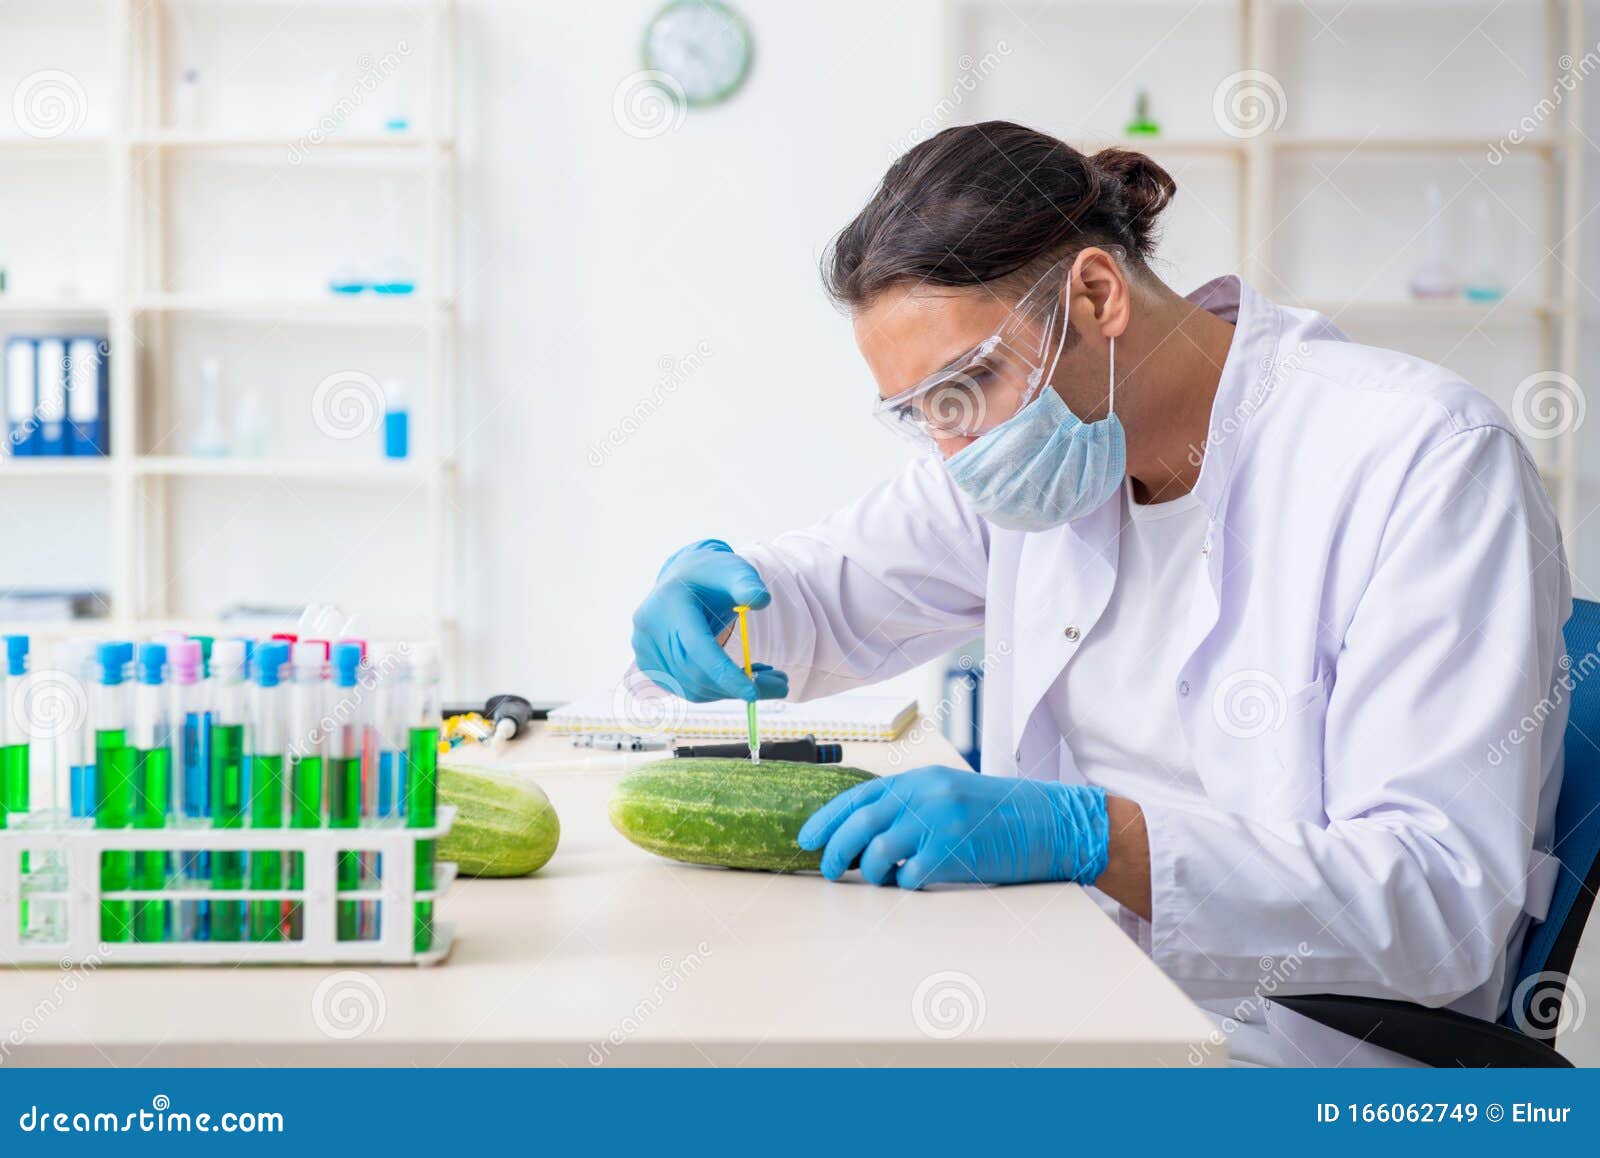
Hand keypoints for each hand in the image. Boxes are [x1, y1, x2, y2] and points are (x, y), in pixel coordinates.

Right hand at [630, 539, 788, 702]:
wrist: (684, 579)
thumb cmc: (713, 575)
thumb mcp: (734, 570)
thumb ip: (748, 583)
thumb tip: (761, 600)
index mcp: (669, 602)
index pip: (697, 648)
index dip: (724, 674)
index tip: (754, 694)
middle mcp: (649, 628)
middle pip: (694, 674)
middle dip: (737, 686)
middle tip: (781, 685)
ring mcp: (644, 648)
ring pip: (690, 687)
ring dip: (730, 691)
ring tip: (766, 679)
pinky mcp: (648, 664)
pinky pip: (685, 688)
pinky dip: (715, 689)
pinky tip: (738, 676)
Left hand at [797, 766, 1107, 889]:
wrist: (1048, 822)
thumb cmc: (997, 813)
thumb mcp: (948, 794)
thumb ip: (909, 805)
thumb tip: (863, 832)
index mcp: (919, 779)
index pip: (857, 797)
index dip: (826, 819)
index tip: (806, 839)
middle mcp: (924, 796)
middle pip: (858, 825)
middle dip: (834, 851)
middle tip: (826, 870)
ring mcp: (938, 824)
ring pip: (877, 855)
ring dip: (868, 874)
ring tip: (877, 880)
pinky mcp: (953, 854)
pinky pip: (908, 878)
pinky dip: (903, 885)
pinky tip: (913, 882)